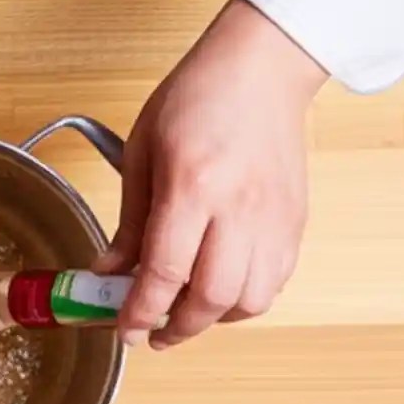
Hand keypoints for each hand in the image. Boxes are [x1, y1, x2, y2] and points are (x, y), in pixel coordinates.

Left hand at [93, 0, 328, 348]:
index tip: (124, 330)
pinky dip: (243, 300)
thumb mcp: (141, 155)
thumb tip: (109, 273)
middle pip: (212, 297)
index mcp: (193, 186)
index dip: (140, 311)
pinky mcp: (295, 222)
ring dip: (213, 320)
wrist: (260, 71)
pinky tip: (218, 291)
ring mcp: (274, 218)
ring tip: (184, 313)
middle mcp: (240, 208)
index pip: (165, 271)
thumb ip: (129, 223)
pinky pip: (274, 282)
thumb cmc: (196, 101)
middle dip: (177, 328)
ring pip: (251, 300)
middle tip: (150, 333)